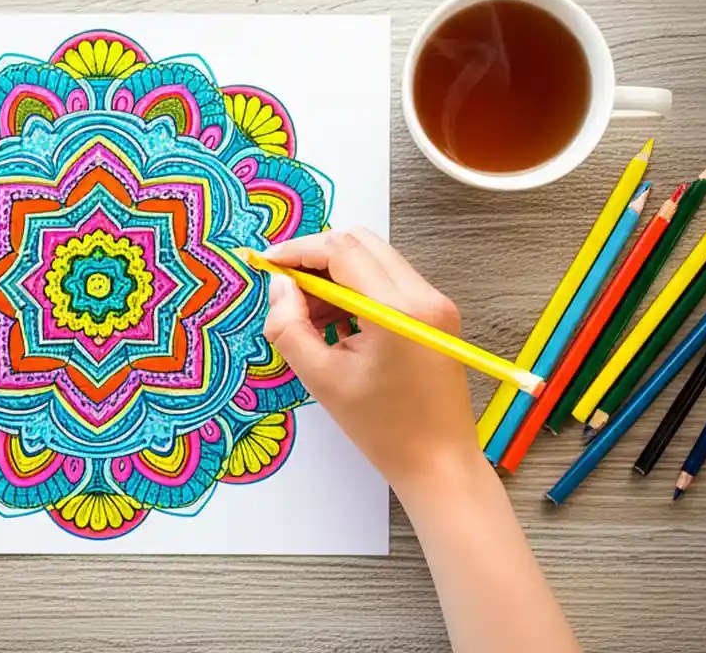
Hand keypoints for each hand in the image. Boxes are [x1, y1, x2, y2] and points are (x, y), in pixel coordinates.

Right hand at [261, 228, 477, 497]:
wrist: (439, 463)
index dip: (298, 250)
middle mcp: (423, 296)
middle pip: (361, 242)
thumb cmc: (382, 428)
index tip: (266, 263)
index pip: (341, 250)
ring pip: (375, 259)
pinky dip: (357, 290)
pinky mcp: (437, 316)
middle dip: (316, 256)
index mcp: (396, 310)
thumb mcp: (322, 379)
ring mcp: (436, 303)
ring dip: (336, 274)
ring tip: (308, 316)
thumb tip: (278, 286)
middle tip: (285, 287)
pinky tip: (336, 325)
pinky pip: (389, 282)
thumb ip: (289, 327)